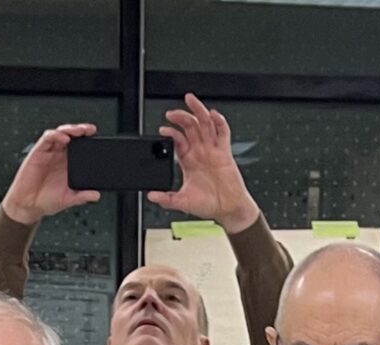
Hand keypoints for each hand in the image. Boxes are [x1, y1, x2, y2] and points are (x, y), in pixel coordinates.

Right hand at [0, 123, 102, 225]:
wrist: (28, 206)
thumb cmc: (46, 201)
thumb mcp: (68, 199)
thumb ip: (82, 197)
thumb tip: (96, 196)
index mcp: (68, 164)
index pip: (80, 146)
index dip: (88, 139)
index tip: (97, 138)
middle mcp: (59, 155)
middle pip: (72, 135)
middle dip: (82, 130)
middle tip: (90, 130)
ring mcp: (49, 152)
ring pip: (61, 133)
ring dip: (70, 129)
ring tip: (79, 131)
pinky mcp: (38, 152)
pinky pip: (48, 138)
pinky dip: (56, 135)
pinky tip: (64, 139)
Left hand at [148, 94, 258, 234]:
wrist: (227, 209)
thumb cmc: (209, 204)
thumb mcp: (182, 202)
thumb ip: (166, 199)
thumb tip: (151, 196)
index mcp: (189, 160)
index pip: (179, 140)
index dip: (171, 133)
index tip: (162, 131)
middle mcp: (201, 152)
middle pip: (190, 127)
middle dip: (181, 117)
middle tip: (171, 113)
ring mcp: (213, 150)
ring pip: (205, 124)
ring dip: (198, 111)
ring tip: (190, 100)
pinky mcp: (225, 153)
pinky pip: (223, 133)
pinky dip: (219, 122)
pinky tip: (213, 114)